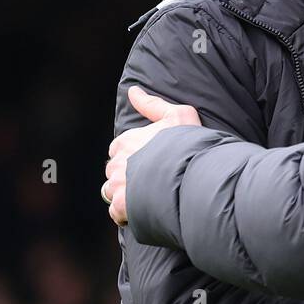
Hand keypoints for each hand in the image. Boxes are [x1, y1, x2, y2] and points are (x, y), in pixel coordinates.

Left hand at [103, 86, 201, 225]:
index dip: (132, 155)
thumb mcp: (179, 115)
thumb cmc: (188, 143)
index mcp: (127, 140)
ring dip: (123, 194)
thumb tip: (133, 90)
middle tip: (149, 180)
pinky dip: (125, 214)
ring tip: (144, 197)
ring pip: (111, 191)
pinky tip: (141, 211)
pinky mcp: (122, 206)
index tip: (148, 160)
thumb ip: (152, 104)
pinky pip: (115, 212)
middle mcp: (118, 162)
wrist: (192, 173)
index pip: (118, 148)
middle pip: (114, 170)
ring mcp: (118, 185)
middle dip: (126, 174)